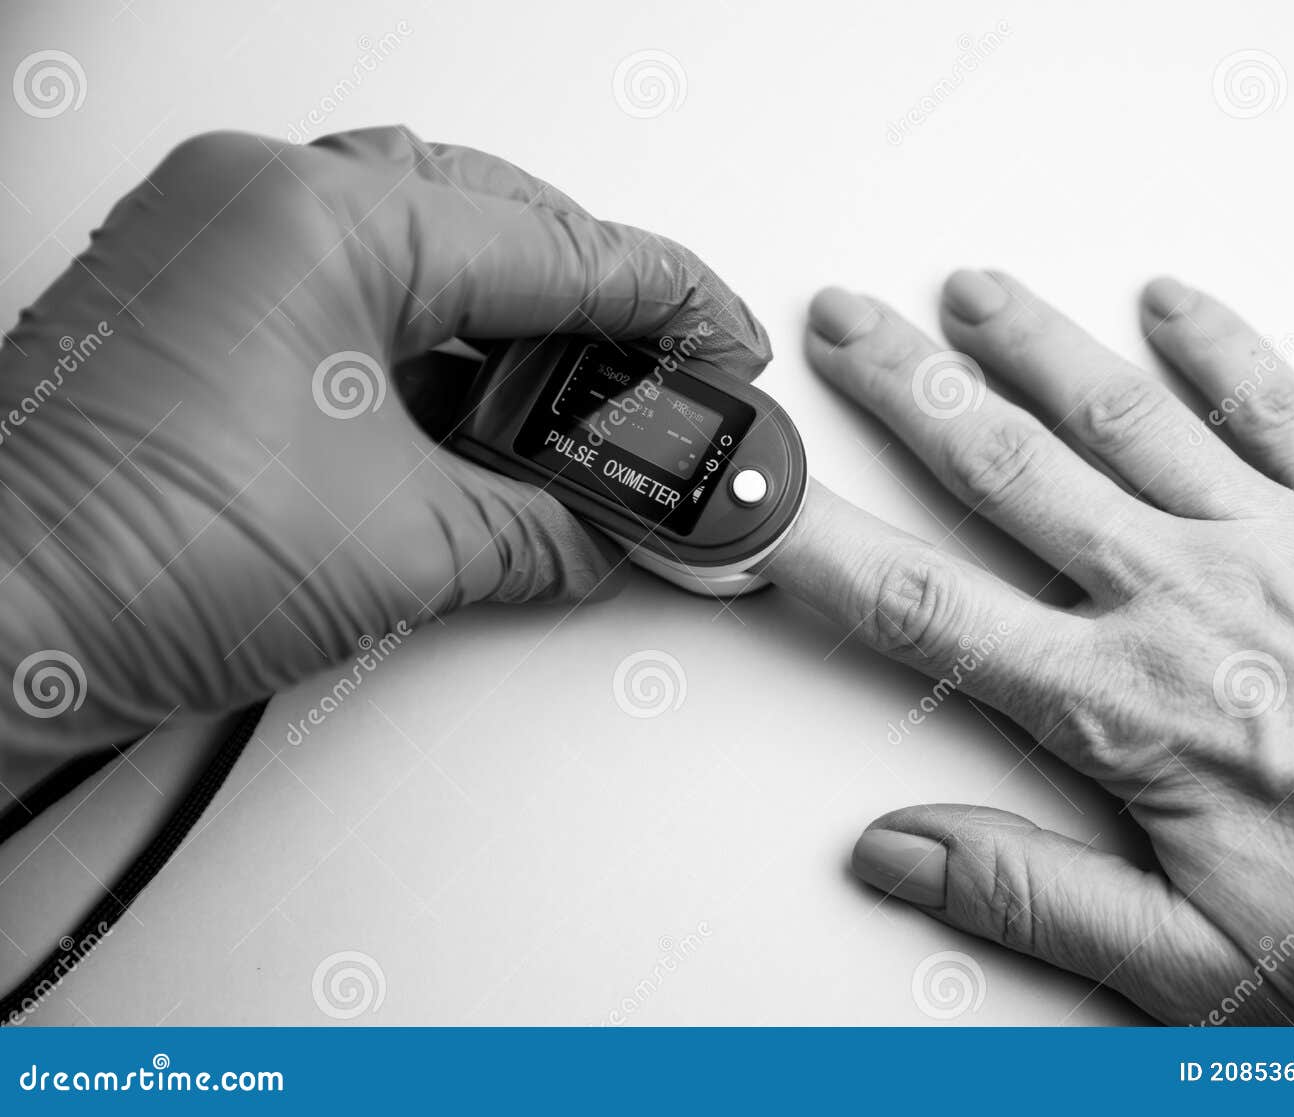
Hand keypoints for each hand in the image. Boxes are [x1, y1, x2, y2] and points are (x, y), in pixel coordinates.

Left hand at [0, 126, 768, 752]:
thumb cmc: (127, 561)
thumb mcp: (402, 542)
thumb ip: (537, 526)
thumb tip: (601, 536)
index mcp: (321, 217)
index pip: (554, 246)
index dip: (666, 301)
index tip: (724, 343)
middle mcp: (262, 203)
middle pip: (491, 218)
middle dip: (592, 301)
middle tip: (663, 371)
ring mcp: (221, 247)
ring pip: (421, 248)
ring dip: (510, 325)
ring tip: (581, 404)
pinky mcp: (200, 309)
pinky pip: (353, 295)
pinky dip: (431, 350)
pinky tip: (482, 415)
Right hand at [766, 270, 1293, 1022]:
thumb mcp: (1193, 965)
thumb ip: (1031, 896)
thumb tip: (897, 855)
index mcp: (1121, 704)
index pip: (927, 608)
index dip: (820, 546)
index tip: (759, 500)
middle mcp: (1181, 596)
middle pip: (1006, 468)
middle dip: (906, 389)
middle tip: (840, 329)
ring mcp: (1276, 537)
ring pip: (1121, 414)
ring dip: (1032, 345)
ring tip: (967, 294)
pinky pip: (1279, 402)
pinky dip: (1218, 345)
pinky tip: (1170, 302)